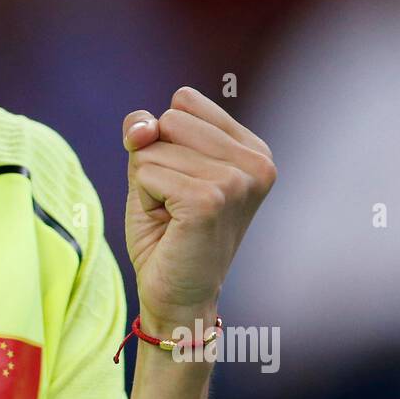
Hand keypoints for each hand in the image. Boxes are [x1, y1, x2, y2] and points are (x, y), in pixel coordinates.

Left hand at [122, 87, 276, 335]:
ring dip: (149, 184)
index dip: (164, 138)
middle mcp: (256, 162)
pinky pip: (146, 172)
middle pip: (169, 120)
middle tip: (175, 203)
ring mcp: (237, 181)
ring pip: (154, 148)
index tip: (183, 180)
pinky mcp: (211, 200)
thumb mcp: (153, 167)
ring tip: (174, 216)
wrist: (176, 296)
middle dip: (155, 160)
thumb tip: (143, 126)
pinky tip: (169, 225)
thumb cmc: (167, 232)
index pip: (184, 101)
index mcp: (254, 149)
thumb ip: (147, 131)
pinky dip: (144, 198)